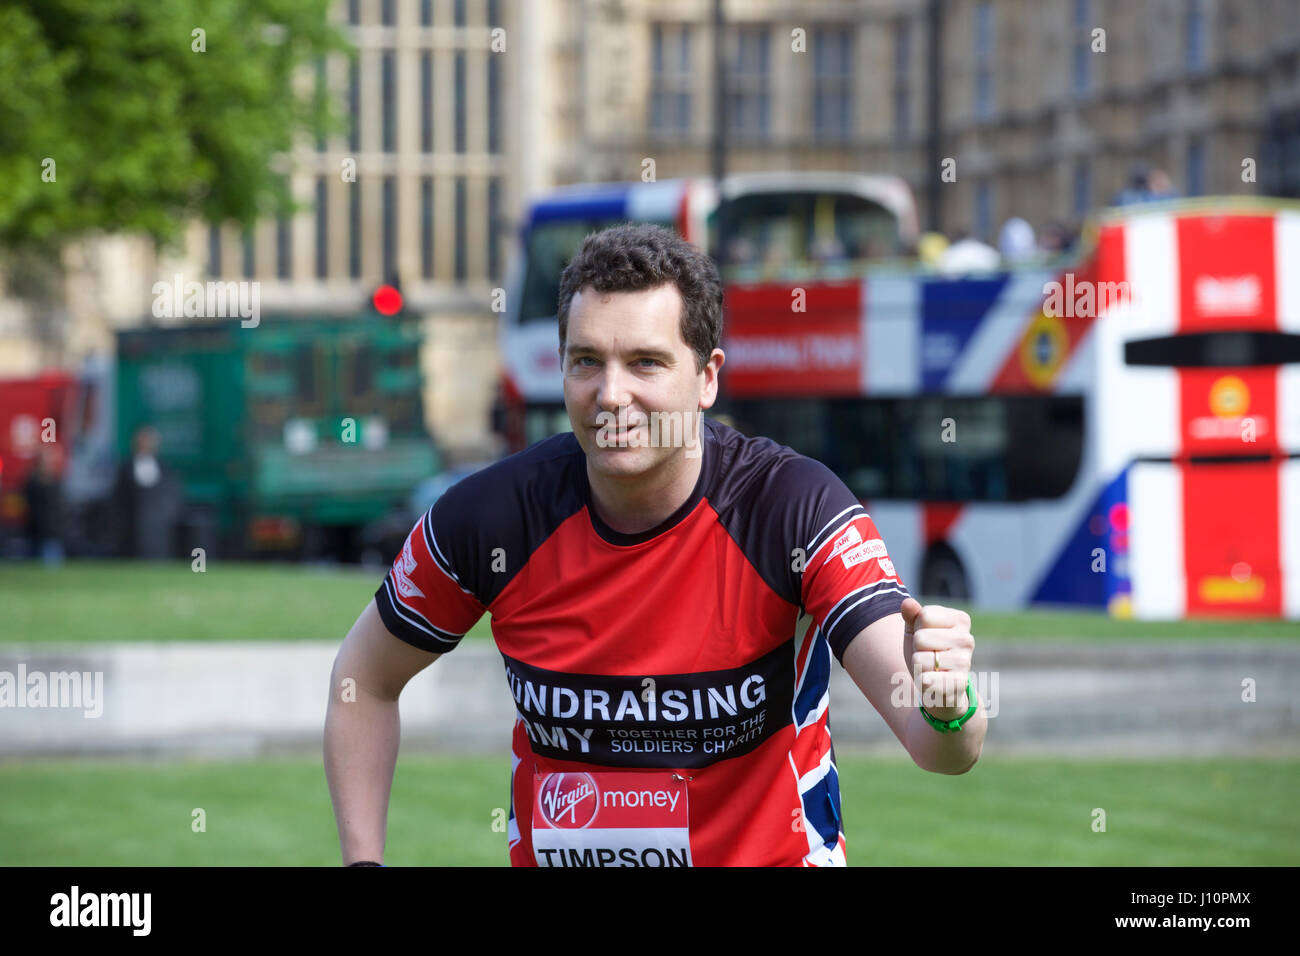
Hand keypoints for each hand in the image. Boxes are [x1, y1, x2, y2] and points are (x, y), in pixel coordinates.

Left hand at [900, 597, 973, 720]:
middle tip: (928, 656)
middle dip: (917, 649)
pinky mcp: (959, 684)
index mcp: (960, 619)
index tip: (927, 637)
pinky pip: (927, 679)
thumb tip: (907, 603)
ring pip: (920, 659)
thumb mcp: (916, 630)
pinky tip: (931, 683)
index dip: (917, 628)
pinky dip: (922, 682)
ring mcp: (965, 662)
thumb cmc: (927, 653)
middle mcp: (967, 639)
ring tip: (930, 669)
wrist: (939, 688)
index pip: (925, 615)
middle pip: (921, 637)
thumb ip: (911, 615)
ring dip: (919, 666)